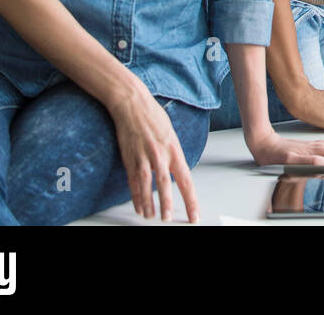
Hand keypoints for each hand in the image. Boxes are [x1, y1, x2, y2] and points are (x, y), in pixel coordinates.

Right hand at [108, 85, 199, 222]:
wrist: (132, 104)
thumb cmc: (153, 116)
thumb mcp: (170, 133)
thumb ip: (173, 153)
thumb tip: (176, 169)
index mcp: (174, 149)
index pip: (186, 180)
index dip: (191, 199)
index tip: (194, 214)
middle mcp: (160, 155)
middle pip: (166, 185)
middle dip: (168, 205)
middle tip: (169, 219)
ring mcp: (143, 157)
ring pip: (148, 186)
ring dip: (150, 204)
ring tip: (152, 217)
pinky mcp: (129, 157)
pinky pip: (133, 181)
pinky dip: (136, 195)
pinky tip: (138, 206)